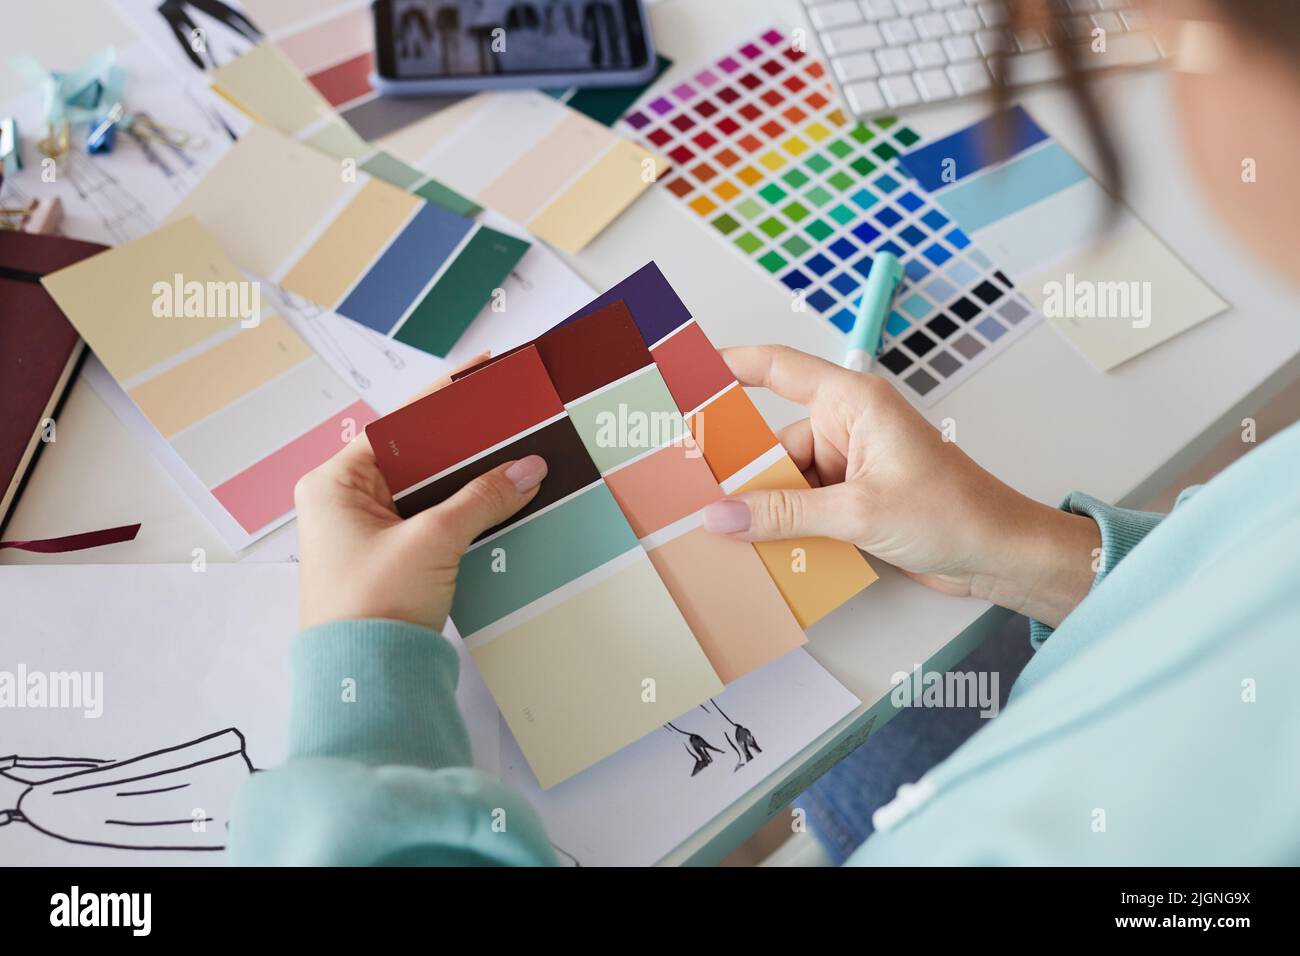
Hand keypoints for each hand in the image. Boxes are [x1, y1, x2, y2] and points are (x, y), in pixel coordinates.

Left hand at [294, 365, 546, 631]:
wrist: (365, 681)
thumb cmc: (373, 608)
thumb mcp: (433, 543)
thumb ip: (483, 499)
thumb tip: (528, 467)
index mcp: (336, 483)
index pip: (398, 424)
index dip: (444, 396)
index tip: (483, 371)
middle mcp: (346, 500)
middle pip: (417, 453)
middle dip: (466, 439)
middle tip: (511, 413)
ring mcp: (368, 530)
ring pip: (429, 486)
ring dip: (470, 476)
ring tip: (515, 450)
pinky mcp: (391, 556)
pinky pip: (434, 516)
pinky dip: (466, 507)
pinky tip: (502, 496)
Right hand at [700, 346, 1098, 627]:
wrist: (1000, 556)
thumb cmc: (956, 511)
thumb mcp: (859, 511)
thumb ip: (785, 513)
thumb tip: (723, 516)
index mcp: (852, 402)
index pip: (779, 368)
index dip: (731, 364)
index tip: (689, 369)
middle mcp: (847, 427)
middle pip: (772, 444)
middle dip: (743, 475)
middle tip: (699, 498)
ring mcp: (850, 466)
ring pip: (785, 483)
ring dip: (766, 513)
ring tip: (734, 541)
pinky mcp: (854, 501)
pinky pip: (804, 508)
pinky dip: (786, 529)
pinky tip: (769, 553)